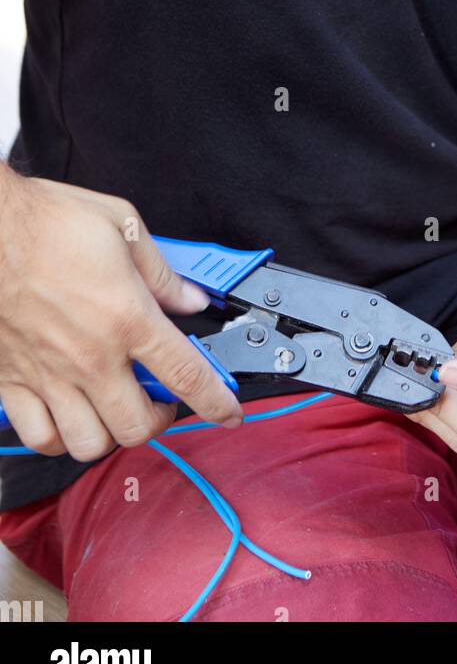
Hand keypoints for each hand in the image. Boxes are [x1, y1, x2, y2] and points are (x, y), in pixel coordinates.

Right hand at [0, 173, 243, 458]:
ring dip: (110, 432)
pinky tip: (68, 413)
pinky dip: (58, 437)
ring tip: (114, 407)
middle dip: (159, 419)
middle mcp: (90, 356)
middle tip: (159, 397)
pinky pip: (39, 437)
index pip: (185, 374)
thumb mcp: (122, 225)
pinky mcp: (10, 382)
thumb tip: (191, 299)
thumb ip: (162, 272)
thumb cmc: (46, 221)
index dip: (216, 401)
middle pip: (137, 426)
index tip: (228, 412)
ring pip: (89, 443)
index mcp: (126, 316)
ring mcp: (48, 375)